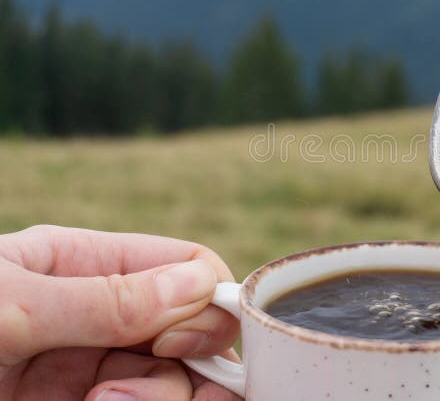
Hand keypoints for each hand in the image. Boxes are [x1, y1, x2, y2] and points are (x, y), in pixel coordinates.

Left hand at [0, 225, 240, 399]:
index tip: (185, 342)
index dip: (208, 299)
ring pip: (173, 379)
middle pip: (189, 330)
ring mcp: (86, 369)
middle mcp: (96, 315)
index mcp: (82, 264)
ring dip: (163, 396)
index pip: (181, 265)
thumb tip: (201, 283)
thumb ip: (106, 299)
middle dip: (194, 360)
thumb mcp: (11, 308)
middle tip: (180, 386)